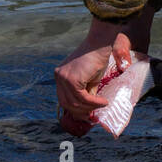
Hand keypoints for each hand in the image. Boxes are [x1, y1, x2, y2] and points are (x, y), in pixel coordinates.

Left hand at [54, 8, 153, 126]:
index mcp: (60, 75)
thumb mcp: (89, 79)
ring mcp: (63, 78)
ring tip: (102, 105)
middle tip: (92, 116)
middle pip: (66, 103)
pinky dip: (94, 103)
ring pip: (75, 103)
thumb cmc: (97, 58)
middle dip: (80, 112)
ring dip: (90, 107)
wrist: (100, 44)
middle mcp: (58, 76)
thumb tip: (89, 111)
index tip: (86, 115)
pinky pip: (82, 98)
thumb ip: (86, 93)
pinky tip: (103, 102)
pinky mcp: (71, 79)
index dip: (74, 109)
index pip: (63, 98)